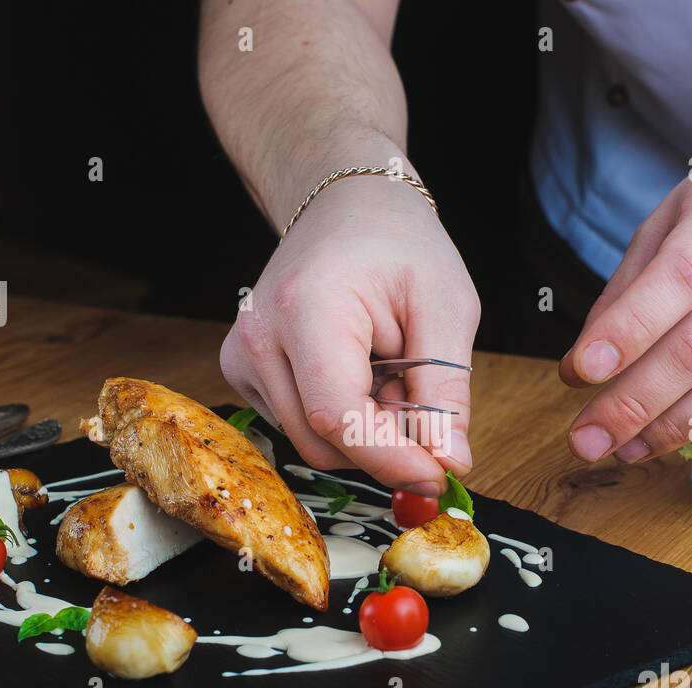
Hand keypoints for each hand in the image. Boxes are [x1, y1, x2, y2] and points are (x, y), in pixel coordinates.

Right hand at [220, 174, 478, 493]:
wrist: (347, 207)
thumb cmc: (398, 244)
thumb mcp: (447, 307)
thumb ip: (446, 390)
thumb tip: (449, 462)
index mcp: (306, 308)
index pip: (336, 414)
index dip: (388, 458)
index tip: (436, 477)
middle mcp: (258, 336)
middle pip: (322, 441)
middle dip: (384, 445)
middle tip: (425, 406)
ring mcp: (242, 356)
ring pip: (311, 443)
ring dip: (363, 431)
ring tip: (390, 374)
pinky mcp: (242, 372)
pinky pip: (298, 427)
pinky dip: (339, 420)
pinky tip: (358, 374)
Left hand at [559, 146, 691, 463]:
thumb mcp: (674, 219)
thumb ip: (628, 287)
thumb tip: (583, 367)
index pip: (679, 278)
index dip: (627, 331)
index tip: (580, 373)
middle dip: (634, 403)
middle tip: (586, 440)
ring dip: (674, 428)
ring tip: (627, 448)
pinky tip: (689, 417)